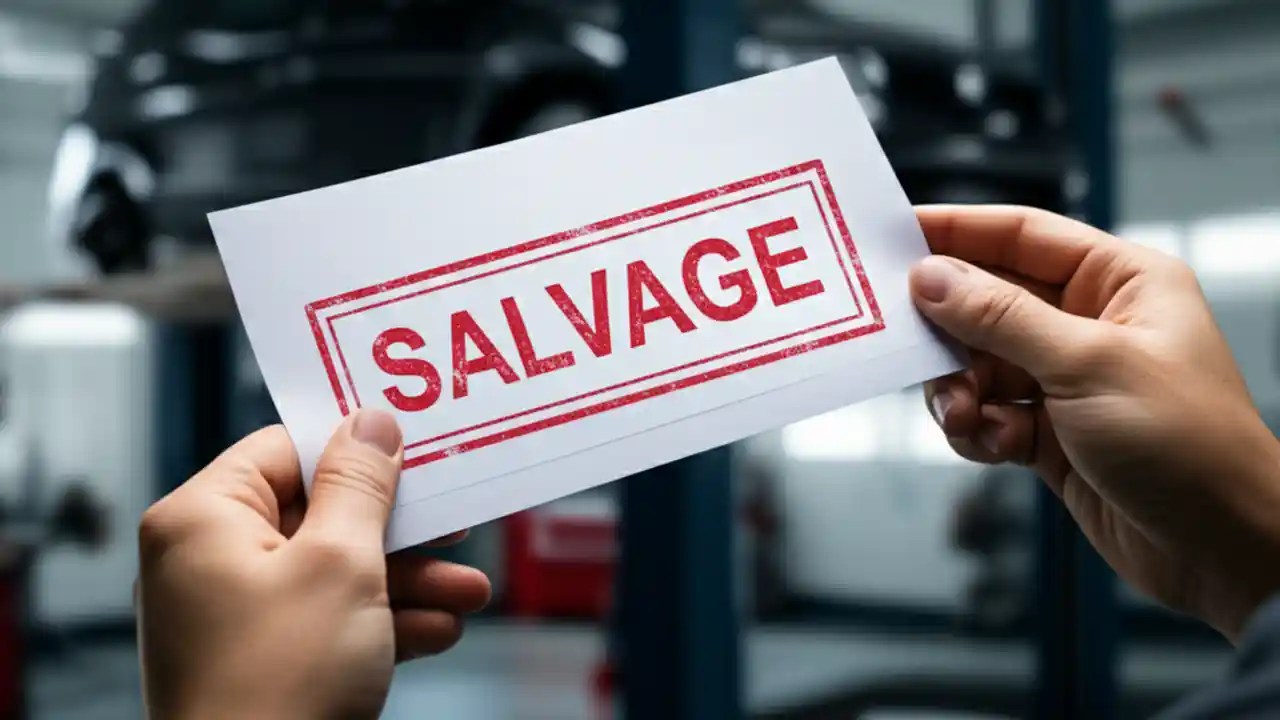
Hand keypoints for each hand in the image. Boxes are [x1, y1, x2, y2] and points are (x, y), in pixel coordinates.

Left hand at [137, 410, 490, 718]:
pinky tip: (437, 631)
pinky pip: (325, 620)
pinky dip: (380, 623)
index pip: (284, 449)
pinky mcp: (259, 661)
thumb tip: (371, 420)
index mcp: (201, 519)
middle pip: (317, 513)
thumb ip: (361, 484)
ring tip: (468, 592)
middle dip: (399, 530)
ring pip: (331, 572)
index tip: (413, 448)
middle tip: (454, 519)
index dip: (353, 447)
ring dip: (405, 581)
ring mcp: (231, 615)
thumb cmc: (278, 684)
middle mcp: (206, 561)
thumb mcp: (340, 564)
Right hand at [910, 205, 1279, 640]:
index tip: (893, 236)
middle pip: (987, 302)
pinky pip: (987, 413)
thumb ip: (1000, 317)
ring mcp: (1067, 380)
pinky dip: (977, 429)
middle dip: (950, 332)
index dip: (956, 231)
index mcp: (1120, 282)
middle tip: (908, 346)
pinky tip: (994, 445)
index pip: (1022, 236)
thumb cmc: (1187, 444)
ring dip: (958, 390)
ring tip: (965, 416)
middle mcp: (1090, 323)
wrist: (1220, 549)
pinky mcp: (1049, 432)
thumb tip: (930, 277)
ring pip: (977, 364)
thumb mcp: (1087, 365)